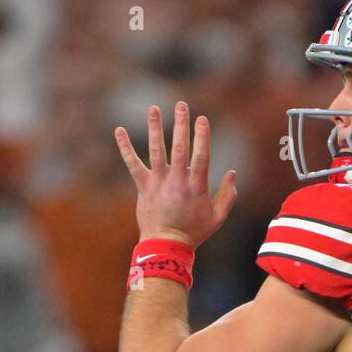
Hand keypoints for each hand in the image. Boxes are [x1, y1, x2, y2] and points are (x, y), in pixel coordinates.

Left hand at [114, 102, 236, 248]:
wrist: (166, 246)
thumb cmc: (194, 233)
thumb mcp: (217, 217)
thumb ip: (227, 196)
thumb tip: (233, 174)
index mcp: (196, 187)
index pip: (201, 155)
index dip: (202, 136)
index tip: (202, 119)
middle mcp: (177, 181)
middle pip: (180, 147)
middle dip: (181, 124)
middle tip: (181, 105)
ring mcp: (159, 183)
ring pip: (156, 150)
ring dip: (155, 128)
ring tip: (154, 109)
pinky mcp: (143, 187)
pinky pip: (132, 164)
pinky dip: (125, 147)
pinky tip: (118, 131)